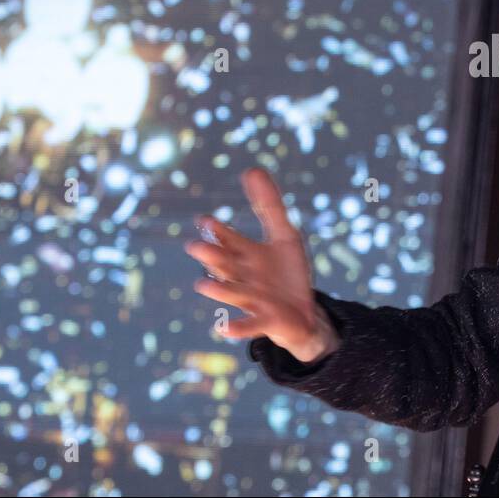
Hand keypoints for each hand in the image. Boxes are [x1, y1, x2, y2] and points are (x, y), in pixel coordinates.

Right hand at [186, 167, 339, 364]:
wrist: (303, 311)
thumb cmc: (287, 273)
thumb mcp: (284, 234)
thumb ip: (268, 204)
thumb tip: (252, 169)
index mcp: (246, 255)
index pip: (230, 239)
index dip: (220, 231)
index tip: (206, 220)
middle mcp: (244, 277)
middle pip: (226, 265)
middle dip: (213, 256)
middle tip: (196, 247)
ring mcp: (253, 299)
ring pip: (233, 293)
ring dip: (220, 290)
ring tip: (203, 285)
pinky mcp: (266, 320)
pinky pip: (250, 324)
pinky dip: (238, 327)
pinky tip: (224, 329)